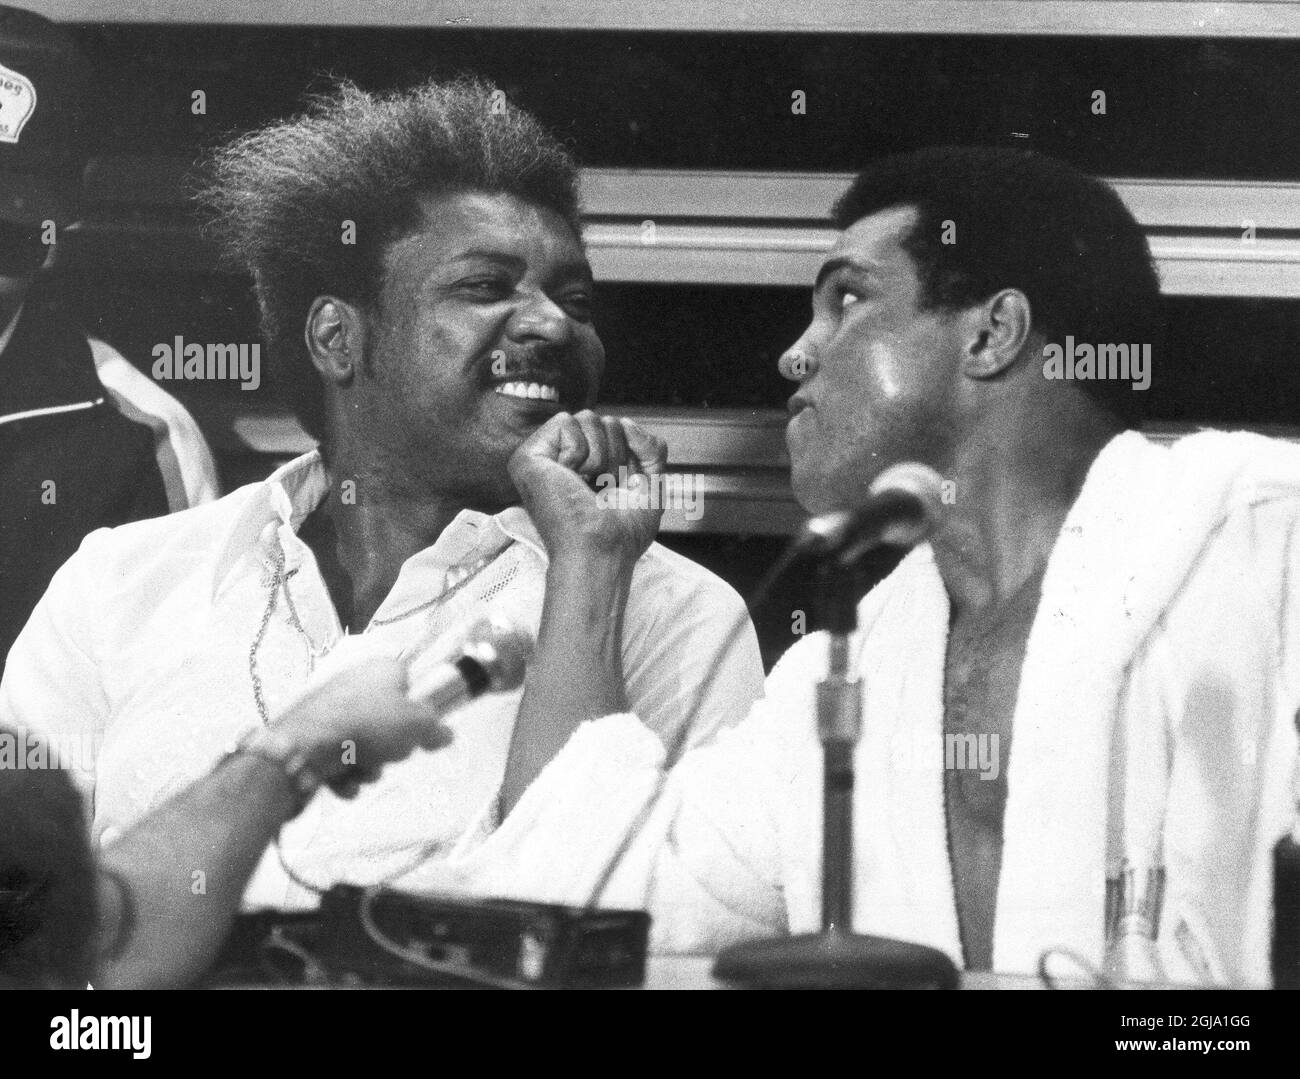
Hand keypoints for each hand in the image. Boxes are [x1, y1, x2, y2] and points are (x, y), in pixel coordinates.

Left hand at [269, 657, 453, 783]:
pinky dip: (343, 775)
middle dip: (391, 748)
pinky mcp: (310, 738)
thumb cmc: (368, 726)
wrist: (303, 748)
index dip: (418, 708)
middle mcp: (354, 685)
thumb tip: (447, 734)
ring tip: (360, 771)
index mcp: (381, 670)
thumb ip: (436, 729)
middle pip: (387, 722)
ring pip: (364, 746)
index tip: (421, 730)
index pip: (409, 682)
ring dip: (368, 767)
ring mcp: (329, 712)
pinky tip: (340, 780)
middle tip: (391, 754)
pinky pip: (339, 761)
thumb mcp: (418, 724)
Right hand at [507, 409, 668, 563]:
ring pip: (586, 418)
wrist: (603, 550)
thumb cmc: (623, 532)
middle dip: (616, 454)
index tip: (619, 489)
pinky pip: (565, 422)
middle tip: (602, 489)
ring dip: (599, 456)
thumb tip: (626, 422)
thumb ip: (651, 447)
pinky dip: (578, 451)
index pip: (616, 430)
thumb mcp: (652, 483)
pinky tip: (570, 478)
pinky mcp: (528, 457)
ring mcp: (544, 459)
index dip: (628, 456)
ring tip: (586, 485)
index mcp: (586, 467)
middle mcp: (563, 461)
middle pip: (603, 420)